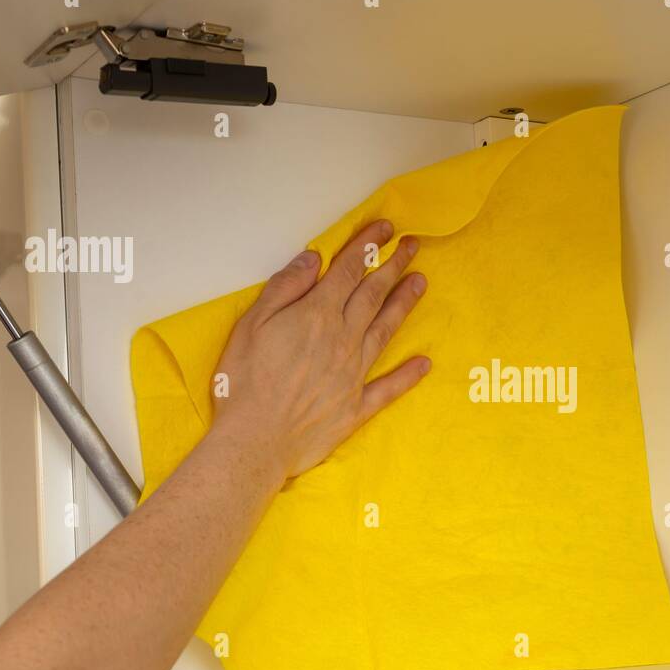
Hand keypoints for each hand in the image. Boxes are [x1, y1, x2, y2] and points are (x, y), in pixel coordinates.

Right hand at [211, 219, 429, 480]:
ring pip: (385, 330)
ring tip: (421, 283)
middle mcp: (342, 340)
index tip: (386, 229)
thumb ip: (286, 288)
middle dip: (393, 267)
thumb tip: (314, 260)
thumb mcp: (251, 324)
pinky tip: (424, 363)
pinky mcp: (356, 406)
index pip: (348, 271)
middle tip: (412, 246)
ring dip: (404, 304)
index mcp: (316, 316)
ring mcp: (354, 373)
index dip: (368, 247)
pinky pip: (389, 387)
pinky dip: (408, 375)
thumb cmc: (245, 383)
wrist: (256, 441)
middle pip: (373, 295)